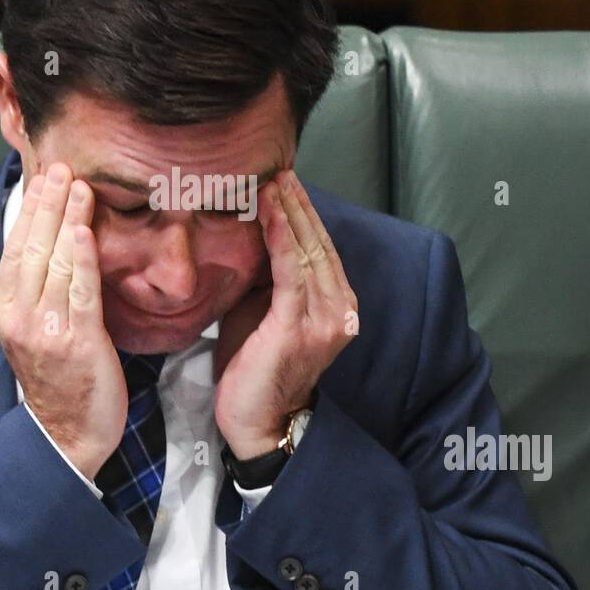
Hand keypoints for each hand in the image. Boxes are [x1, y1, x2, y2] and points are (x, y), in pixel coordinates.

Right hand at [0, 162, 125, 480]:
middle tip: (61, 167)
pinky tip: (87, 231)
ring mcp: (46, 330)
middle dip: (47, 205)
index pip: (16, 250)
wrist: (66, 436)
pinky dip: (83, 259)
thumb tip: (57, 244)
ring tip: (79, 186)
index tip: (42, 177)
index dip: (29, 212)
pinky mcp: (77, 342)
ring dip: (68, 221)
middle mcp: (20, 317)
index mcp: (8, 312)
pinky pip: (79, 293)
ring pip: (55, 264)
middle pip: (31, 249)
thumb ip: (41, 291)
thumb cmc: (59, 380)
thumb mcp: (37, 331)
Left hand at [213, 170, 357, 459]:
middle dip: (298, 202)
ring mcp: (325, 318)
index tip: (284, 179)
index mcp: (335, 303)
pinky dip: (280, 236)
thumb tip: (249, 232)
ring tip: (272, 180)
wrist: (258, 421)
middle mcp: (339, 308)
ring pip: (308, 250)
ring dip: (289, 211)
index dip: (304, 212)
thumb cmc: (254, 366)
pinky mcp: (300, 326)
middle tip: (277, 167)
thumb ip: (266, 276)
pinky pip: (291, 271)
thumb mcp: (263, 310)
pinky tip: (270, 211)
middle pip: (318, 242)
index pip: (320, 246)